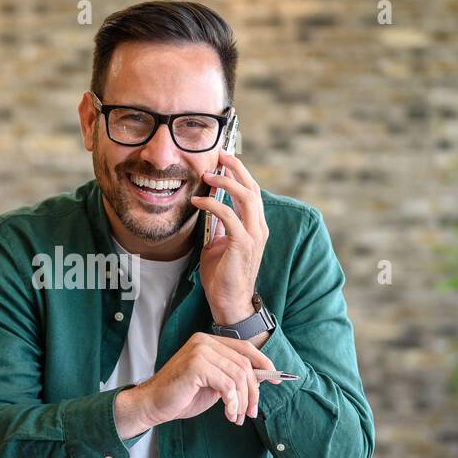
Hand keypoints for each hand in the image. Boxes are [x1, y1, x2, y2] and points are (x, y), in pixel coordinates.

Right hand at [114, 333, 280, 438]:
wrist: (153, 404)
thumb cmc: (181, 395)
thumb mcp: (213, 383)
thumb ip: (232, 376)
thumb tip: (261, 379)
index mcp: (208, 341)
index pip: (245, 348)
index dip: (263, 363)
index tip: (275, 380)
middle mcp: (204, 341)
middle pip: (245, 363)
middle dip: (253, 391)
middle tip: (251, 412)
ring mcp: (200, 351)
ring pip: (238, 375)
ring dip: (242, 401)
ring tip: (236, 416)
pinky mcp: (196, 366)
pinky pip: (227, 385)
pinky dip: (232, 403)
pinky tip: (228, 414)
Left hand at [191, 149, 268, 326]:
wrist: (230, 302)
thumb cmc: (223, 276)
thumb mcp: (219, 243)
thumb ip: (218, 225)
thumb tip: (208, 207)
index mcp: (255, 226)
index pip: (251, 191)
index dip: (239, 173)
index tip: (223, 159)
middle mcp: (259, 227)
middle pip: (252, 188)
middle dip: (236, 168)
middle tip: (219, 155)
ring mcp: (253, 236)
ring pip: (246, 197)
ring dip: (226, 182)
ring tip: (207, 175)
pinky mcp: (243, 244)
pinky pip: (229, 216)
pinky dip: (213, 205)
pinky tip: (198, 202)